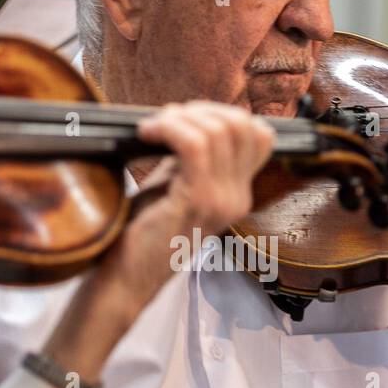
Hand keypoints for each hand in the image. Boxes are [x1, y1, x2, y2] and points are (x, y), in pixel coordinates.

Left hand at [39, 102, 273, 386]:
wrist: (127, 278)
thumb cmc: (143, 233)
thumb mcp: (177, 187)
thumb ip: (192, 158)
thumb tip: (189, 117)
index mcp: (238, 194)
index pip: (260, 135)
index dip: (223, 113)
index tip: (186, 118)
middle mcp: (238, 198)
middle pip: (243, 125)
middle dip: (201, 110)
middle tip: (166, 120)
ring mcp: (221, 201)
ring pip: (219, 130)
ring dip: (180, 118)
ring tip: (153, 127)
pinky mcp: (196, 201)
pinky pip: (194, 145)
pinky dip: (168, 128)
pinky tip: (146, 133)